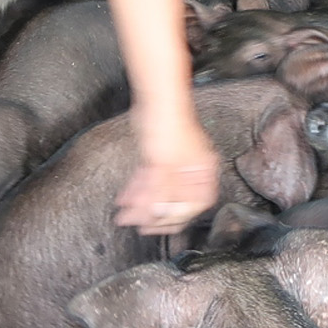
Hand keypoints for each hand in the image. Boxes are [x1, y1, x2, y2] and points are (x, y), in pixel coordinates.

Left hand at [112, 102, 220, 236]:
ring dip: (140, 203)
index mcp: (203, 175)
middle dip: (151, 214)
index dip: (171, 219)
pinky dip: (138, 190)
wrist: (158, 100)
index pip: (191, 207)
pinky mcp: (160, 157)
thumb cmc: (169, 126)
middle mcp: (192, 172)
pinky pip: (150, 180)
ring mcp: (176, 164)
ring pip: (158, 191)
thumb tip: (158, 214)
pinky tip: (125, 198)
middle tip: (134, 223)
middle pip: (173, 201)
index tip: (152, 227)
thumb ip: (162, 193)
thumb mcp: (164, 166)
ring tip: (124, 213)